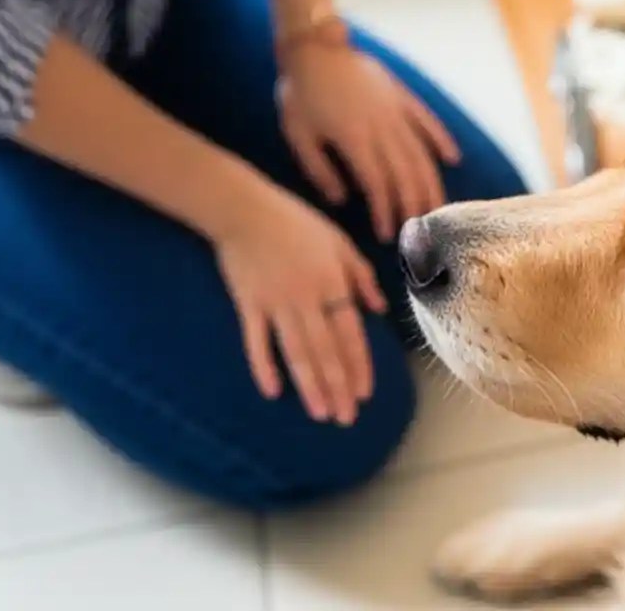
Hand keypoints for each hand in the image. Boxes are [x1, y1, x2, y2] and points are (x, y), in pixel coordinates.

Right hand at [213, 182, 386, 424]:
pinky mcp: (248, 304)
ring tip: (321, 413)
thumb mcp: (338, 241)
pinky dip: (263, 365)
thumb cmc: (295, 221)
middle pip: (326, 350)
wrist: (244, 207)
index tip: (365, 394)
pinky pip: (256, 340)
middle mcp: (307, 297)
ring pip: (296, 351)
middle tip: (345, 418)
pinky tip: (272, 391)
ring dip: (310, 385)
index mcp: (332, 283)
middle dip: (338, 386)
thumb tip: (380, 309)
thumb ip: (360, 276)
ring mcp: (275, 302)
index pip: (350, 333)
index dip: (359, 365)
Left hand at [277, 47, 460, 238]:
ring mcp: (395, 110)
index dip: (385, 211)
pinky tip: (452, 160)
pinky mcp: (401, 96)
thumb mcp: (298, 135)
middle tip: (417, 230)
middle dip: (413, 205)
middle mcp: (381, 127)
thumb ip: (319, 170)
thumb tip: (341, 199)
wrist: (314, 45)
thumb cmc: (300, 93)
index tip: (387, 234)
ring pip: (420, 153)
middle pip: (405, 173)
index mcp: (354, 139)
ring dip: (431, 183)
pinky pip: (427, 120)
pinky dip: (441, 141)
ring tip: (438, 208)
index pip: (377, 184)